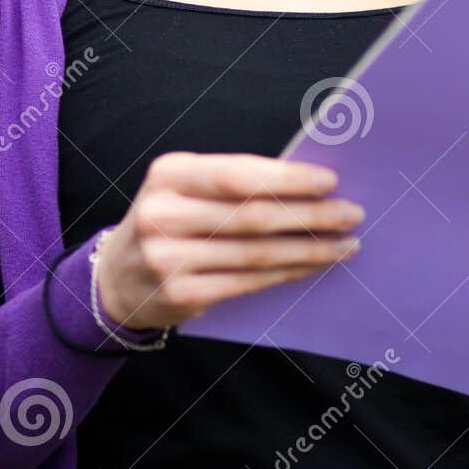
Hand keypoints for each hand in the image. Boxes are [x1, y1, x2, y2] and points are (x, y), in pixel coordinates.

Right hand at [95, 151, 365, 329]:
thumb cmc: (170, 220)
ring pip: (257, 254)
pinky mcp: (180, 294)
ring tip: (345, 243)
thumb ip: (236, 182)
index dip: (288, 179)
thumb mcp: (187, 188)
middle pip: (253, 216)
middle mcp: (162, 214)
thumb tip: (311, 182)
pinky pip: (248, 282)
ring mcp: (168, 258)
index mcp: (169, 174)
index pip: (237, 175)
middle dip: (310, 215)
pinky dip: (288, 272)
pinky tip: (314, 265)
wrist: (117, 278)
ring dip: (309, 249)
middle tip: (351, 213)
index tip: (330, 181)